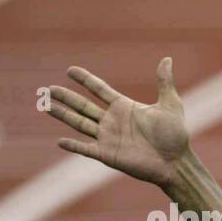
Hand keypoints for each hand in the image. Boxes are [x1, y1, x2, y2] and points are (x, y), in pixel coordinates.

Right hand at [47, 57, 189, 188]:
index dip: (85, 80)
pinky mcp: (108, 154)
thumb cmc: (175, 135)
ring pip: (79, 123)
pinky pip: (86, 149)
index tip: (70, 70)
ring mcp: (109, 138)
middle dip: (66, 97)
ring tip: (45, 106)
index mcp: (124, 107)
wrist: (176, 162)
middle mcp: (113, 121)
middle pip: (83, 106)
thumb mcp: (170, 105)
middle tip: (49, 89)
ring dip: (62, 115)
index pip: (99, 90)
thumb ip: (164, 82)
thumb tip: (167, 59)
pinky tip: (60, 141)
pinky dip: (73, 146)